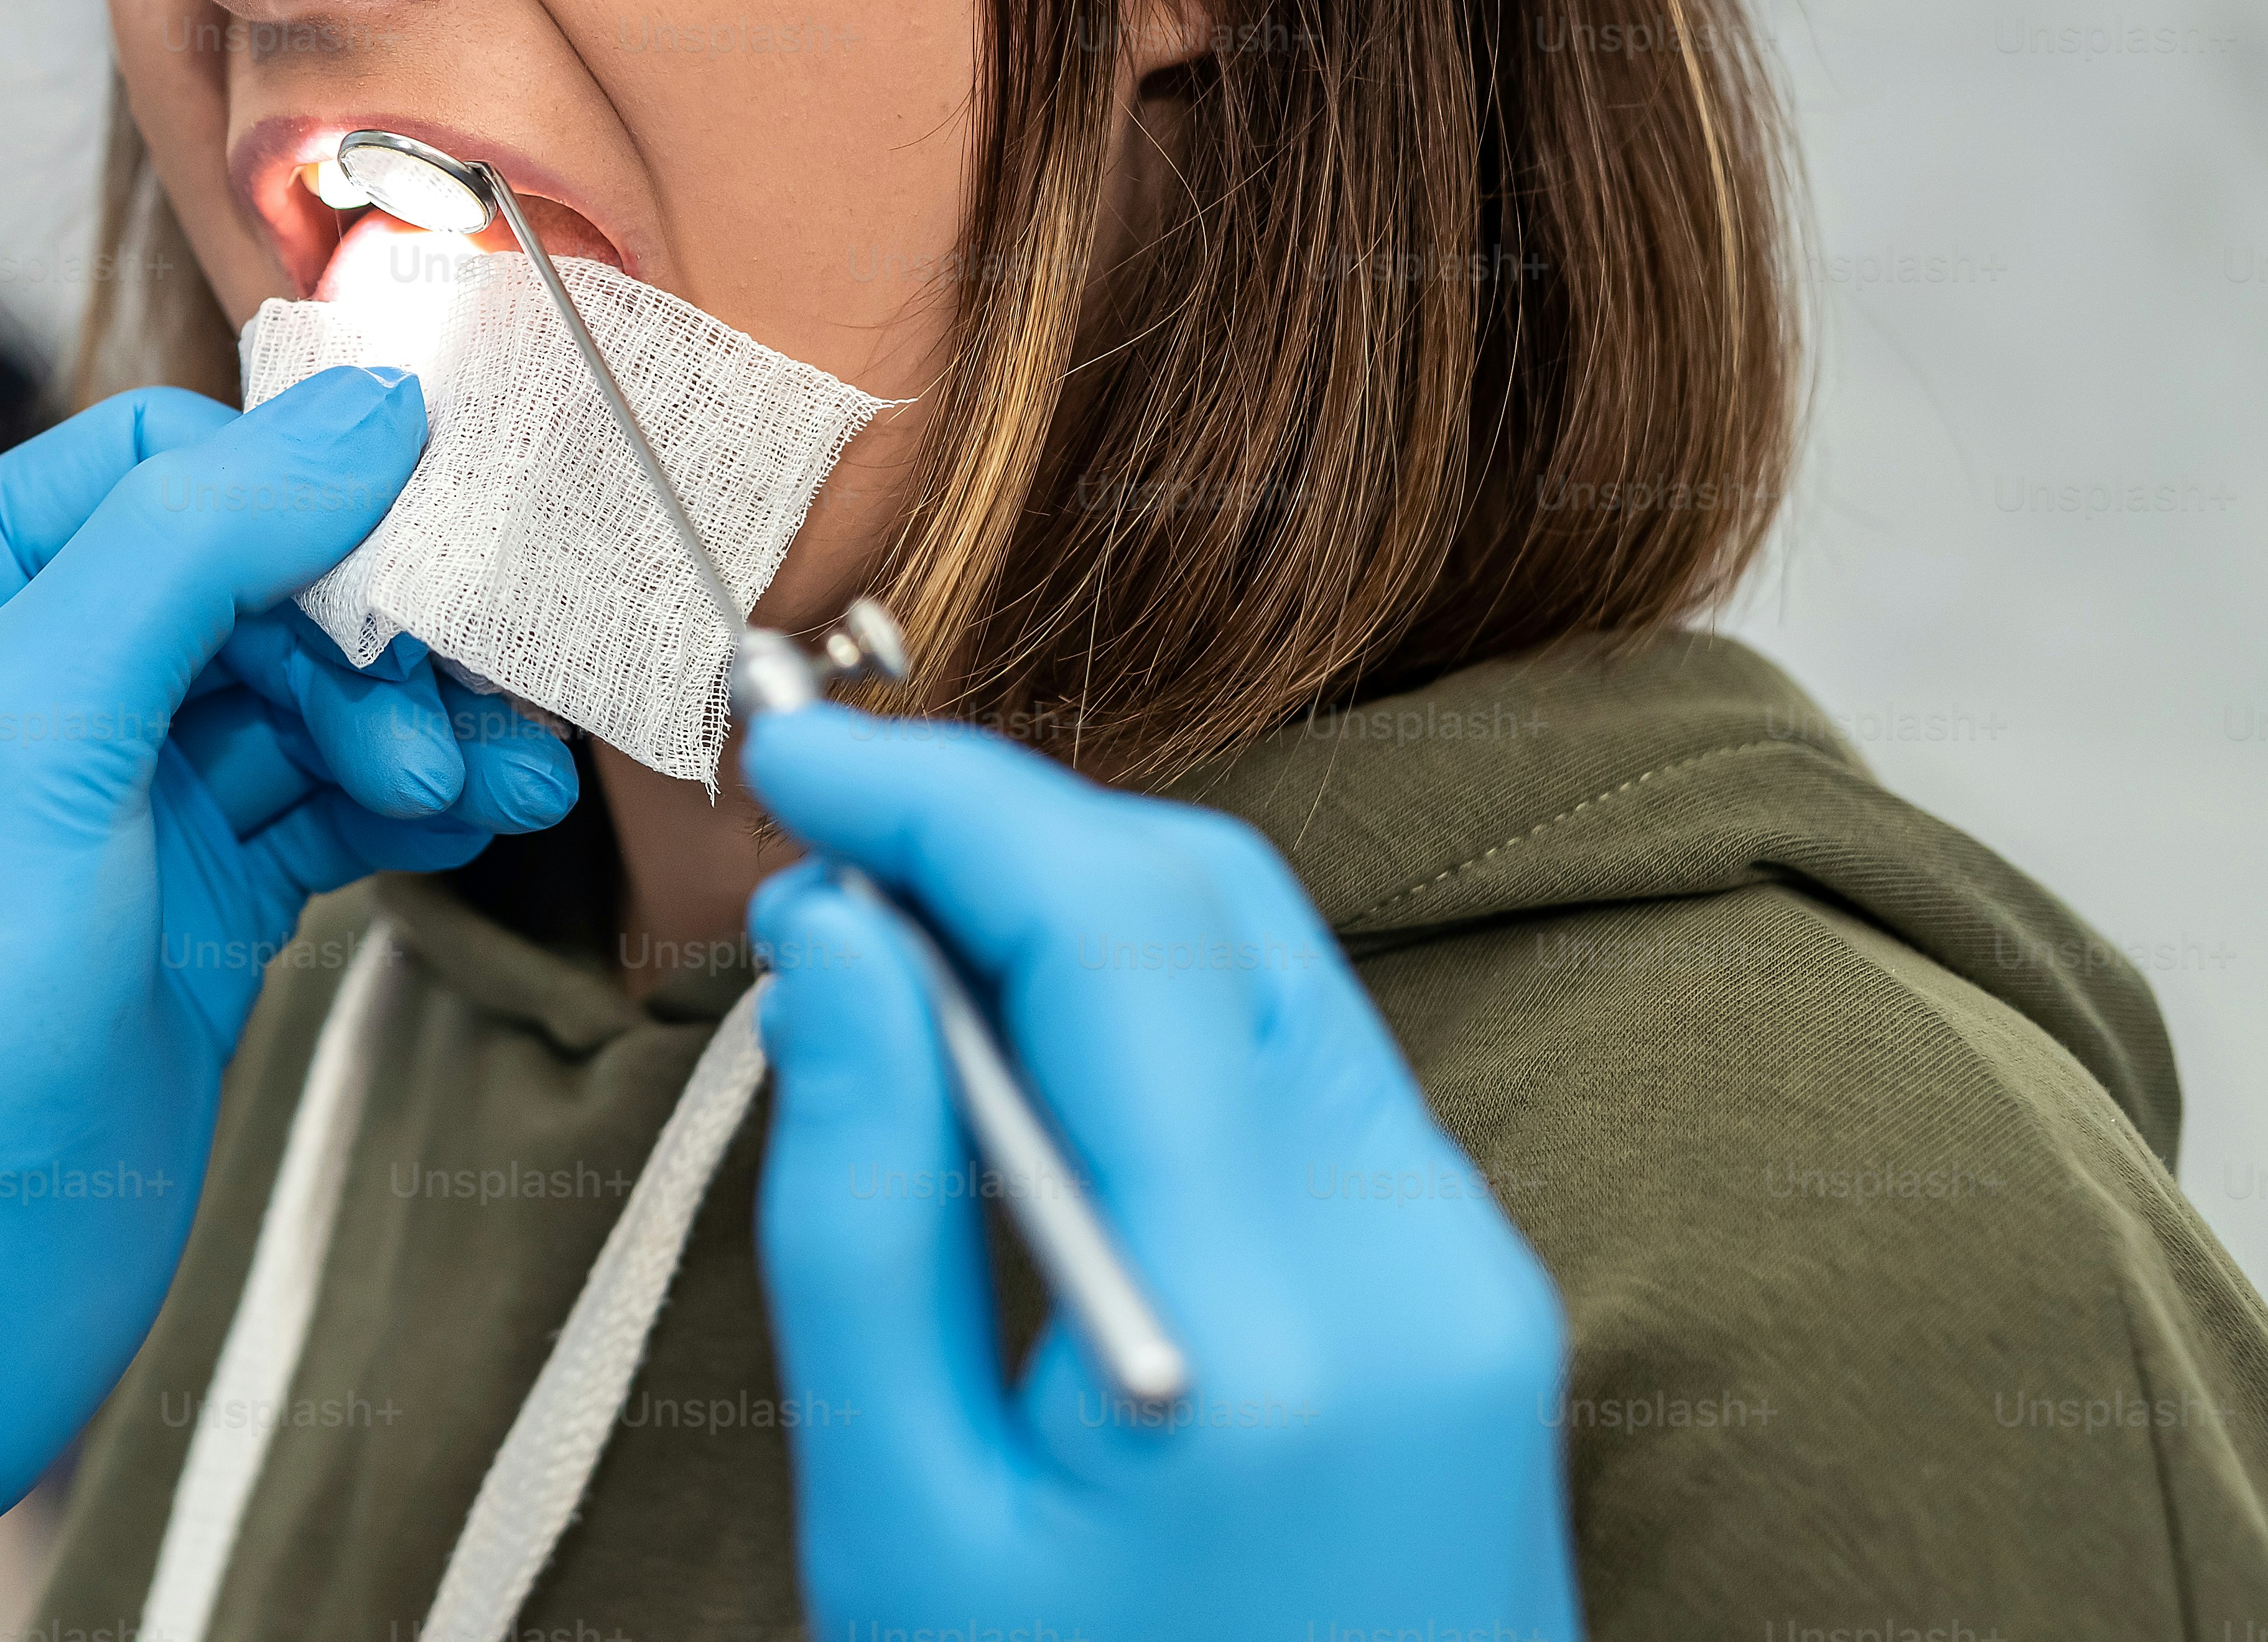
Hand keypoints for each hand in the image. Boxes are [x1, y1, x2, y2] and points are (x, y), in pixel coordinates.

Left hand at [0, 373, 570, 1621]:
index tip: (427, 534)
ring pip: (306, 694)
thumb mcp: (42, 716)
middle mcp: (18, 680)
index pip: (154, 460)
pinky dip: (417, 794)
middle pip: (252, 573)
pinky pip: (329, 805)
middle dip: (370, 629)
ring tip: (505, 774)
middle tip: (453, 705)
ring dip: (419, 715)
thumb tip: (365, 411)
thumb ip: (200, 541)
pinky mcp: (187, 910)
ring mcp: (110, 801)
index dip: (298, 488)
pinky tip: (488, 805)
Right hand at [741, 703, 1582, 1641]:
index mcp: (1262, 1331)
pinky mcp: (1477, 1312)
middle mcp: (1415, 1271)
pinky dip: (1162, 994)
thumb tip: (830, 941)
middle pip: (1216, 907)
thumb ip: (861, 1208)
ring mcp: (1473, 1288)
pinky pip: (1313, 1067)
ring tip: (895, 905)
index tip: (790, 748)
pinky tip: (1027, 1033)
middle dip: (1008, 813)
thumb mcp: (904, 1519)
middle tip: (821, 807)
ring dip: (1082, 893)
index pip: (1112, 928)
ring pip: (1275, 965)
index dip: (944, 797)